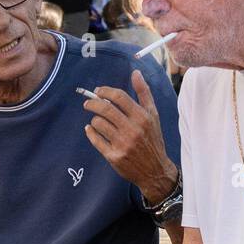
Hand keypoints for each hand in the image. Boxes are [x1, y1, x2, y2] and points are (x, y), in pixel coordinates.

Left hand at [81, 69, 174, 198]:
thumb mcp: (153, 115)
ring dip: (94, 119)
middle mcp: (132, 130)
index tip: (99, 91)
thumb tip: (135, 72)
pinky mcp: (114, 156)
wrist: (155, 170)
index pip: (119, 97)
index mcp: (142, 117)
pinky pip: (95, 140)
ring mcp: (122, 144)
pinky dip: (90, 132)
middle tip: (88, 103)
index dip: (105, 91)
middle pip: (105, 108)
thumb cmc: (153, 140)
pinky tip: (91, 129)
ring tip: (97, 120)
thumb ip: (144, 93)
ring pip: (99, 123)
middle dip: (92, 103)